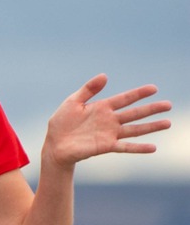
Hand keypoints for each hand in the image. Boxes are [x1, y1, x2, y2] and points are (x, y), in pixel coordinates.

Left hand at [44, 76, 171, 167]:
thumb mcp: (72, 102)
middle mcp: (110, 120)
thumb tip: (105, 76)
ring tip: (167, 123)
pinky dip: (139, 148)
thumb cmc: (62, 123)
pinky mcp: (106, 146)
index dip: (139, 93)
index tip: (154, 88)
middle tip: (169, 105)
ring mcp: (110, 134)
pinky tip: (153, 147)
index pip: (125, 98)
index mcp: (103, 107)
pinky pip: (125, 147)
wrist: (55, 145)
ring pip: (135, 129)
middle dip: (152, 109)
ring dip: (151, 127)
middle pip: (135, 113)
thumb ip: (88, 90)